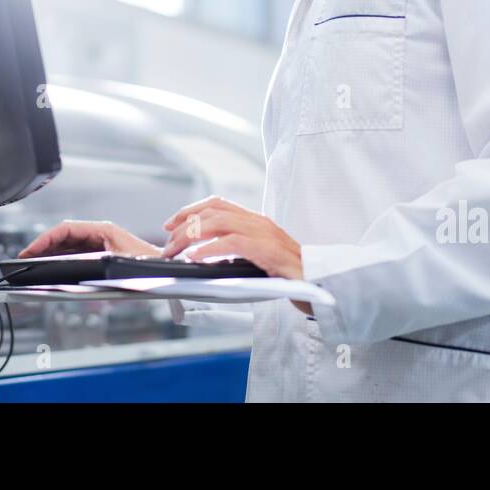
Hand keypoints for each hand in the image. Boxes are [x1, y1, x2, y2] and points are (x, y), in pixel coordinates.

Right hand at [17, 220, 161, 258]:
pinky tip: (49, 265)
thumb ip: (95, 262)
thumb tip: (71, 264)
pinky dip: (59, 258)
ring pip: (67, 244)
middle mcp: (99, 233)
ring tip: (32, 261)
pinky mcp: (99, 252)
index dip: (45, 238)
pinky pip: (74, 253)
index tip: (31, 249)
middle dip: (43, 245)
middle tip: (25, 257)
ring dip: (49, 252)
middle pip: (64, 235)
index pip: (66, 228)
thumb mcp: (119, 262)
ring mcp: (98, 242)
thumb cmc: (147, 263)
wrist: (165, 268)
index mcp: (102, 229)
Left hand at [160, 195, 303, 280]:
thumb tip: (205, 255)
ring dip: (190, 237)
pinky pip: (232, 243)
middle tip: (167, 245)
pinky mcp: (269, 250)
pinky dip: (209, 248)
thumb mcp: (261, 258)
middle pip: (213, 211)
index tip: (170, 223)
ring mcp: (265, 234)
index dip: (191, 210)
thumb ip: (239, 251)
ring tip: (175, 252)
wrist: (322, 285)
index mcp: (256, 221)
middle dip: (184, 225)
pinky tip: (195, 258)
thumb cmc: (291, 276)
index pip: (218, 204)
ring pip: (219, 222)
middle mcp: (259, 222)